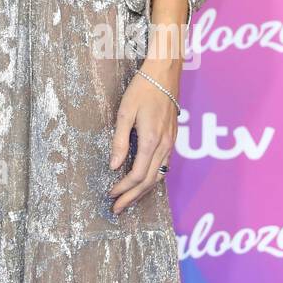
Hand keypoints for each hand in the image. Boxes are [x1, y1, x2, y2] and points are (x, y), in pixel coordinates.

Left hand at [108, 64, 177, 214]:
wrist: (165, 74)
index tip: (110, 195)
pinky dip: (152, 179)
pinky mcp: (172, 139)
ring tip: (128, 201)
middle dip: (132, 197)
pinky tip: (143, 182)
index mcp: (151, 140)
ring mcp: (171, 143)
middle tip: (117, 209)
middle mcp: (164, 146)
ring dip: (143, 192)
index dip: (123, 188)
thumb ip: (119, 141)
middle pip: (149, 181)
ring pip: (159, 177)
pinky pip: (164, 167)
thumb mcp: (124, 112)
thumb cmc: (142, 89)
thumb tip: (113, 165)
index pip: (137, 175)